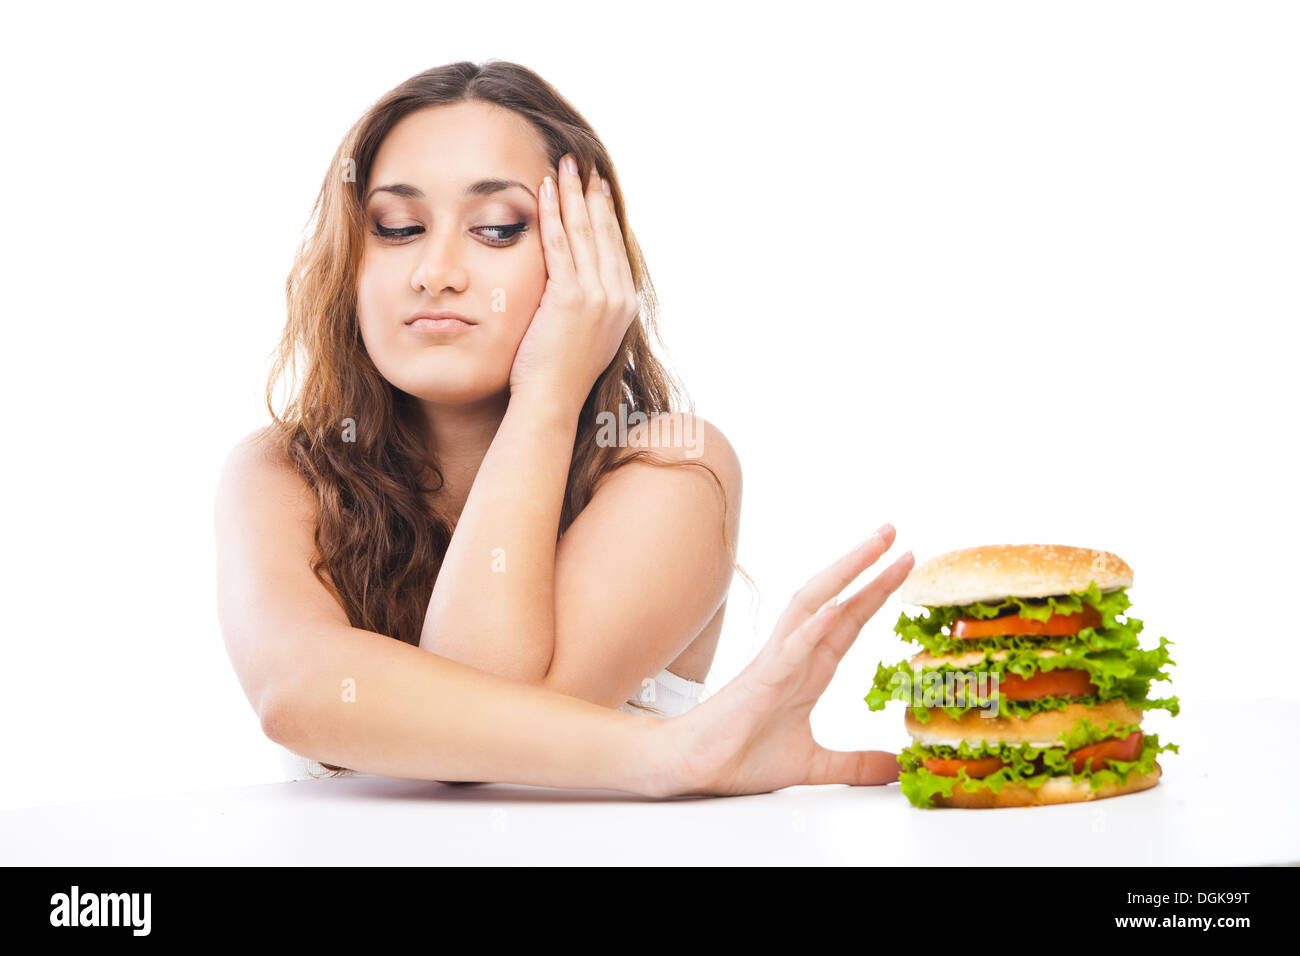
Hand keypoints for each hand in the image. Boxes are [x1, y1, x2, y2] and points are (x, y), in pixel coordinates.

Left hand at [508, 154, 637, 409]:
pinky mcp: (571, 298)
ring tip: (563, 165)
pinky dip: (551, 215)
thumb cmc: (558, 375)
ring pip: (583, 232)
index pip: (613, 245)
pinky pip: (559, 246)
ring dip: (571, 194)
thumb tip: (577, 284)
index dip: (602, 211)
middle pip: (602, 231)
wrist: (551, 401)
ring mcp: (598, 297)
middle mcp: (617, 296)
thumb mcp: (585, 334)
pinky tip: (543, 191)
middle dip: (588, 193)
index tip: (593, 185)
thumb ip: (588, 305)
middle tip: (579, 162)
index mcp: (624, 303)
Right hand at [655, 525, 913, 796]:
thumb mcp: (815, 765)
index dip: (876, 591)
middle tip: (895, 531)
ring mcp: (777, 662)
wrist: (696, 769)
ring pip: (812, 605)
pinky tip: (836, 607)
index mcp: (810, 669)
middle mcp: (795, 654)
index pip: (849, 620)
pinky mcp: (760, 682)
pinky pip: (789, 649)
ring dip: (844, 573)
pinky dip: (813, 627)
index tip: (905, 562)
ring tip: (874, 547)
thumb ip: (855, 765)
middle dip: (865, 564)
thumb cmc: (743, 756)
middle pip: (835, 598)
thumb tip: (894, 769)